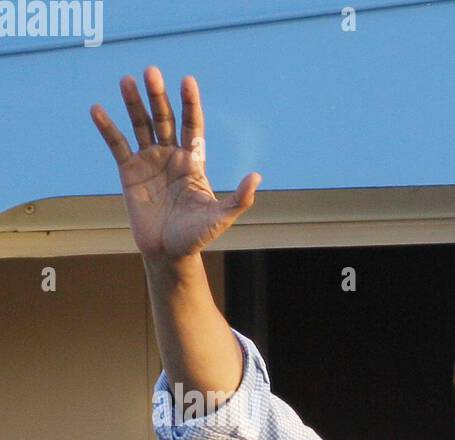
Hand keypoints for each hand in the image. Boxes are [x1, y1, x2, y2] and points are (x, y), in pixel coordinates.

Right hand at [90, 67, 260, 258]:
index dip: (190, 104)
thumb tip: (256, 176)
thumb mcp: (221, 217)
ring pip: (141, 125)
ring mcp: (149, 161)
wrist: (169, 253)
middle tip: (152, 72)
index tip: (187, 81)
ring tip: (127, 80)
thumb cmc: (197, 236)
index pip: (193, 126)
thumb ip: (239, 198)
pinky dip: (107, 128)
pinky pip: (117, 145)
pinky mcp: (129, 172)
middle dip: (159, 97)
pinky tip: (97, 109)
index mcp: (193, 162)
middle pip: (165, 119)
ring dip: (134, 103)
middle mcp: (171, 156)